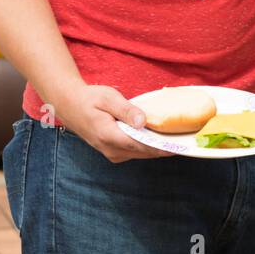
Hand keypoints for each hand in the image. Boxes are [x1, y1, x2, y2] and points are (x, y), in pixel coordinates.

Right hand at [52, 84, 169, 161]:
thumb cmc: (90, 98)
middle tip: (185, 142)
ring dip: (157, 149)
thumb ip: (126, 111)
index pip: (141, 146)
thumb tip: (143, 122)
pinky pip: (135, 153)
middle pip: (144, 153)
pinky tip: (159, 139)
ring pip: (140, 154)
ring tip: (177, 140)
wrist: (69, 105)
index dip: (162, 147)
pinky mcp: (113, 153)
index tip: (179, 146)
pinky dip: (147, 147)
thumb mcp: (108, 98)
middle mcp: (111, 150)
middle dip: (164, 148)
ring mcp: (111, 154)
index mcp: (109, 136)